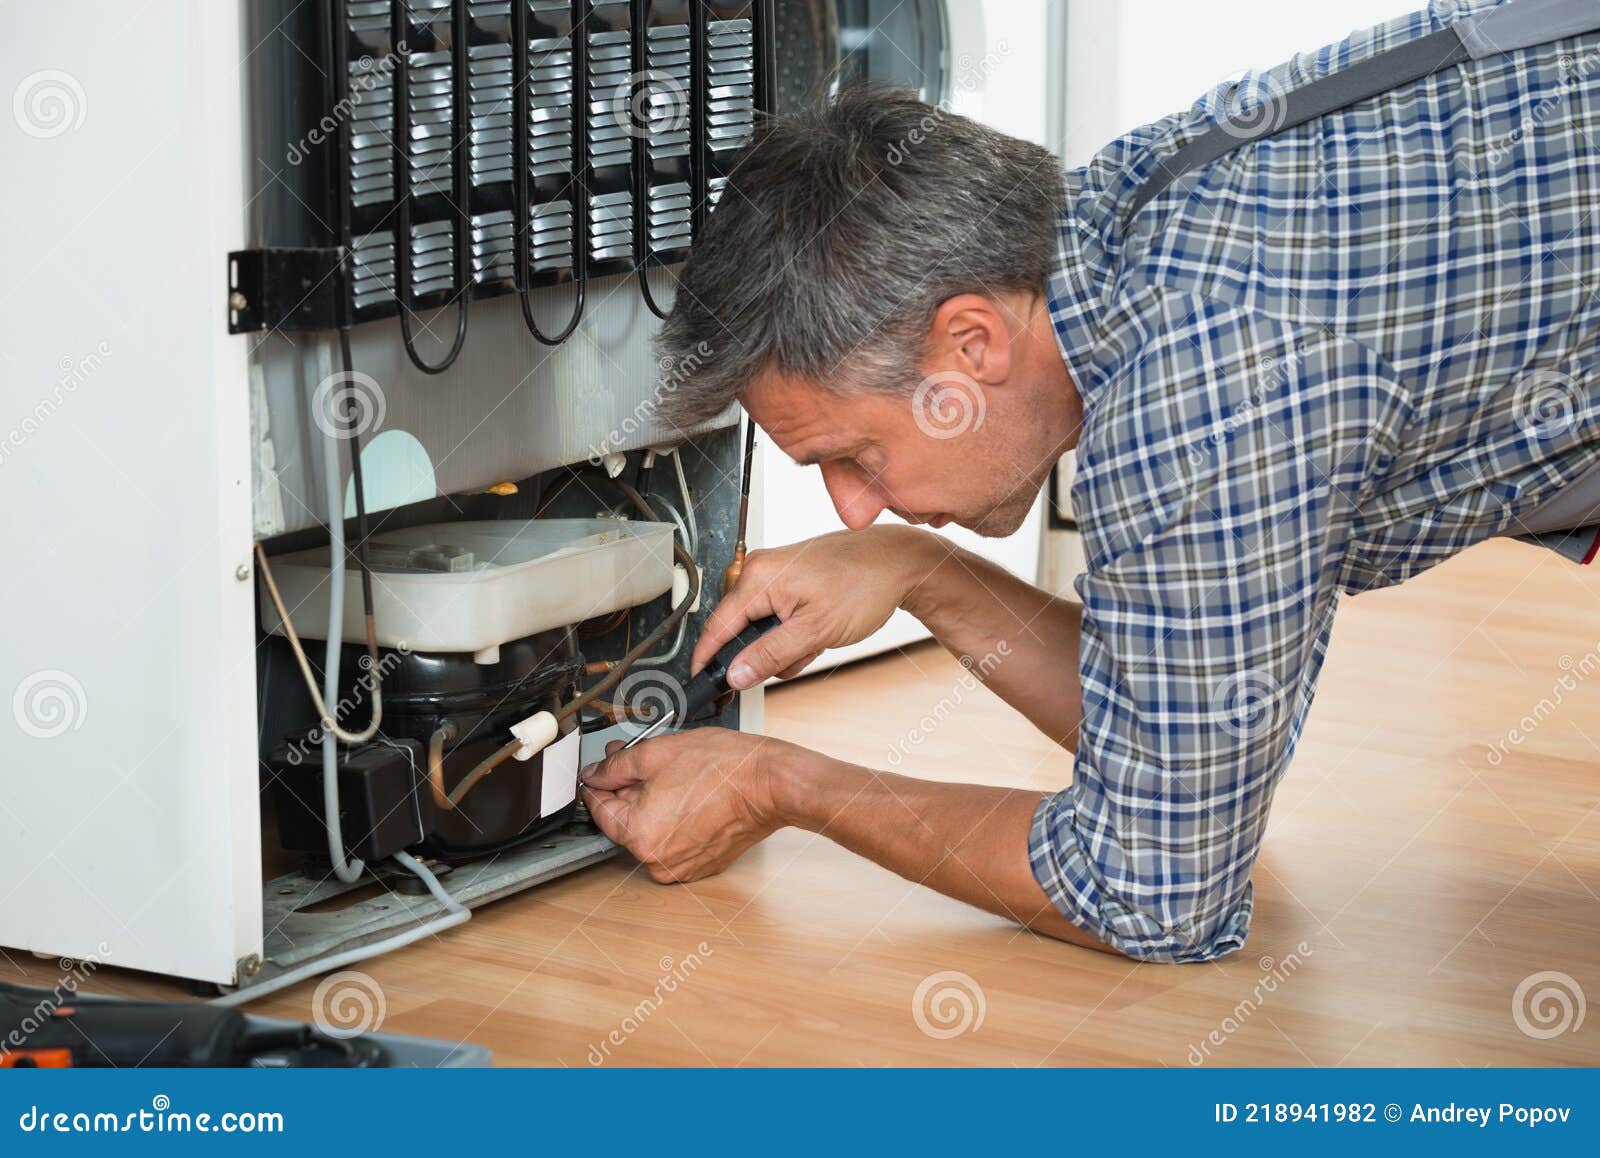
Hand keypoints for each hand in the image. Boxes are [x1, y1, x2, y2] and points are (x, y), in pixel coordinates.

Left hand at [580, 728, 810, 882]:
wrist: (769, 783)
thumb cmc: (724, 769)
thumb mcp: (656, 753)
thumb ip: (616, 766)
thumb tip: (596, 775)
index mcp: (640, 836)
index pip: (600, 811)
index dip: (598, 784)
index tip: (600, 771)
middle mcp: (658, 861)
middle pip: (626, 821)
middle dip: (628, 790)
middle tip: (638, 761)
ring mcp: (682, 867)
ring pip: (651, 831)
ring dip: (652, 805)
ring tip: (670, 774)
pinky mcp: (702, 865)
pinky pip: (674, 841)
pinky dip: (675, 820)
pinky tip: (688, 794)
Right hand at [694, 525, 940, 688]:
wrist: (897, 563)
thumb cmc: (864, 585)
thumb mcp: (816, 631)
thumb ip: (770, 655)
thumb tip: (735, 675)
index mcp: (758, 576)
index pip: (717, 626)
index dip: (707, 660)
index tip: (701, 685)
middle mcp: (759, 570)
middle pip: (739, 629)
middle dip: (765, 652)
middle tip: (799, 654)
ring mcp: (772, 573)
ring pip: (760, 628)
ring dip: (784, 645)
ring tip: (816, 637)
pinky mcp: (786, 579)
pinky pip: (775, 617)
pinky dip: (792, 632)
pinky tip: (816, 629)